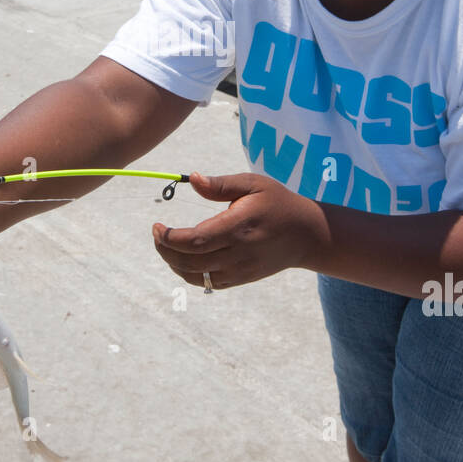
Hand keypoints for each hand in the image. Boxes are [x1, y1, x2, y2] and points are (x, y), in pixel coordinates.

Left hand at [151, 171, 329, 289]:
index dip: (169, 238)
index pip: (195, 240)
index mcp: (238, 227)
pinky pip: (207, 282)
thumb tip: (191, 178)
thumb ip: (221, 184)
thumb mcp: (253, 184)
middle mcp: (238, 252)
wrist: (306, 234)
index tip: (156, 225)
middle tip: (156, 234)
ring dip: (174, 263)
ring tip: (166, 245)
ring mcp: (240, 269)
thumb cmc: (277, 203)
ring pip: (196, 276)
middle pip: (190, 261)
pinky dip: (189, 273)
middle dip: (165, 249)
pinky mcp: (241, 278)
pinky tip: (182, 258)